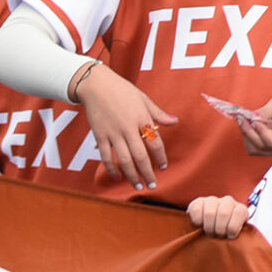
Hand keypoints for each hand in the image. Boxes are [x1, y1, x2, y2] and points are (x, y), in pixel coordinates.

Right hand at [74, 66, 176, 189]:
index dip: (160, 157)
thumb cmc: (121, 90)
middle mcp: (128, 128)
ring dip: (132, 176)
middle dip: (147, 173)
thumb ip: (158, 113)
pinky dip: (111, 169)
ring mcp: (113, 133)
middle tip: (152, 185)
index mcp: (142, 118)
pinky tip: (117, 177)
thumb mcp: (143, 98)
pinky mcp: (100, 136)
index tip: (163, 167)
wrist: (96, 84)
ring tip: (138, 186)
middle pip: (140, 156)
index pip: (155, 143)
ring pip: (124, 160)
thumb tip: (175, 121)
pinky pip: (106, 157)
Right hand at [186, 195, 248, 238]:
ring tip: (209, 232)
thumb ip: (244, 239)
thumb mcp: (237, 237)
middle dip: (219, 229)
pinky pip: (197, 210)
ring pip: (210, 213)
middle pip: (224, 214)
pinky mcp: (198, 202)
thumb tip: (249, 250)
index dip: (233, 227)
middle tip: (217, 236)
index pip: (239, 213)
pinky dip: (198, 221)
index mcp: (240, 209)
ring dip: (209, 227)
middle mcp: (228, 201)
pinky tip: (200, 225)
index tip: (229, 236)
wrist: (210, 230)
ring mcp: (212, 200)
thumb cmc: (226, 236)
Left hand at [245, 92, 271, 154]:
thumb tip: (250, 117)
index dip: (260, 132)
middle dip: (248, 132)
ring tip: (243, 120)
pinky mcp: (269, 149)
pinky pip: (254, 148)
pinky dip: (247, 137)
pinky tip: (247, 126)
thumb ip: (266, 111)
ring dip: (246, 135)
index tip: (253, 119)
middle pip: (261, 146)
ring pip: (254, 149)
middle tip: (240, 117)